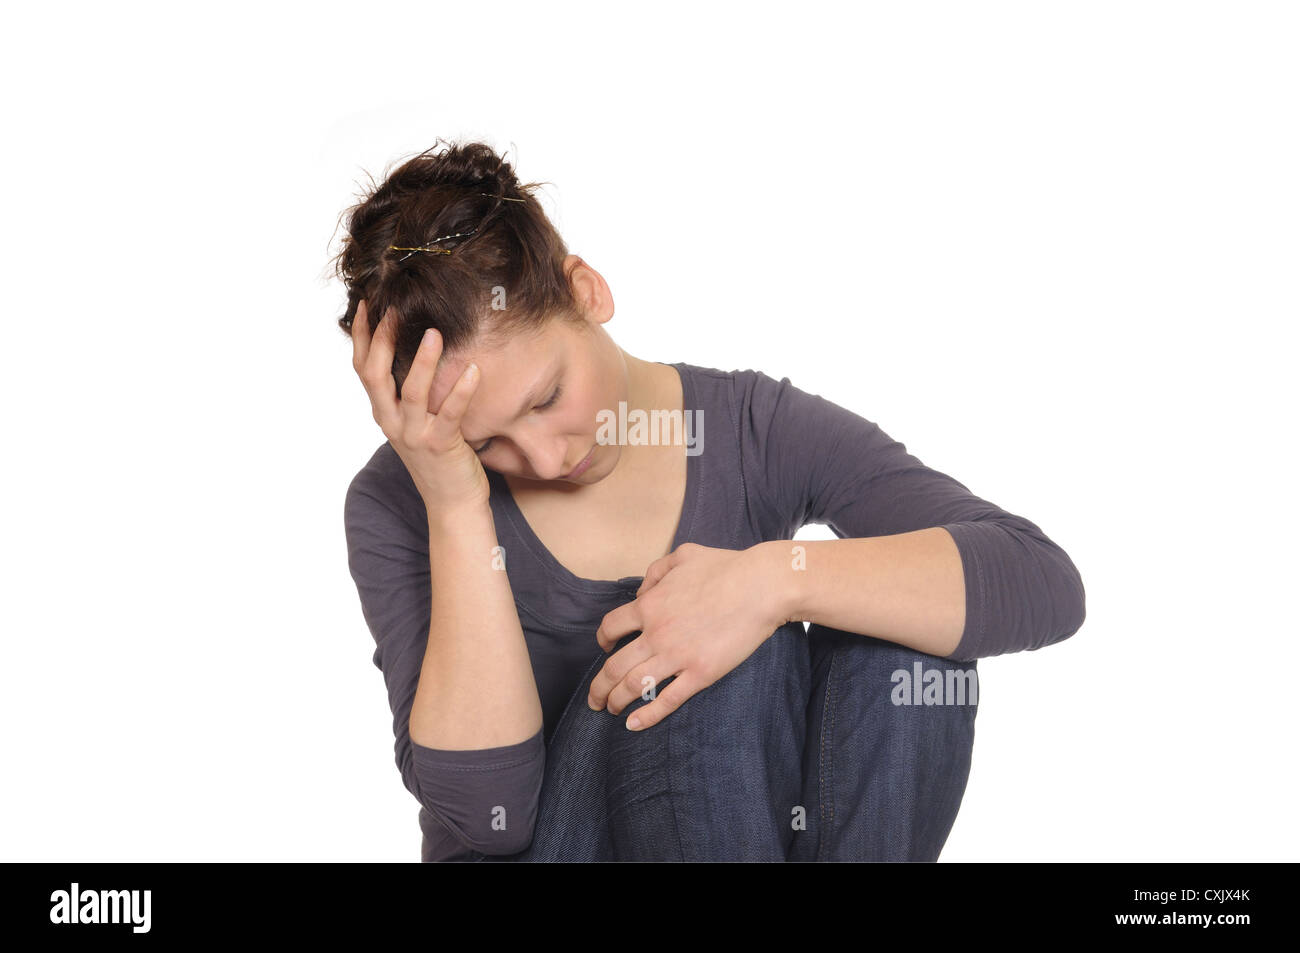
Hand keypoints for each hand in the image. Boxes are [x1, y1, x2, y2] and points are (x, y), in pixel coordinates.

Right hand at [351, 299, 490, 512]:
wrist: (452, 502)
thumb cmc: (439, 455)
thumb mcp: (415, 421)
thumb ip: (409, 392)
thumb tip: (416, 349)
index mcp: (384, 413)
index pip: (363, 369)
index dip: (362, 336)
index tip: (368, 304)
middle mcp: (393, 423)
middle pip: (376, 376)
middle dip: (383, 340)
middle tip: (394, 309)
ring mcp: (415, 436)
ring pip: (413, 393)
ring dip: (424, 361)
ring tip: (435, 332)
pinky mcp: (441, 446)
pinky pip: (451, 414)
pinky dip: (462, 391)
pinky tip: (474, 371)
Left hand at [586, 542, 787, 729]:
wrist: (761, 586)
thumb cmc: (725, 567)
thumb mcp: (682, 556)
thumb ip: (655, 572)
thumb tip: (641, 592)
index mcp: (649, 605)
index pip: (611, 628)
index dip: (603, 641)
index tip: (604, 649)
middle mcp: (656, 634)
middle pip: (614, 666)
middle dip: (599, 686)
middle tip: (594, 699)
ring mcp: (677, 656)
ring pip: (634, 686)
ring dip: (616, 701)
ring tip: (610, 711)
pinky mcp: (700, 674)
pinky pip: (667, 700)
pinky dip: (646, 716)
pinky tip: (633, 725)